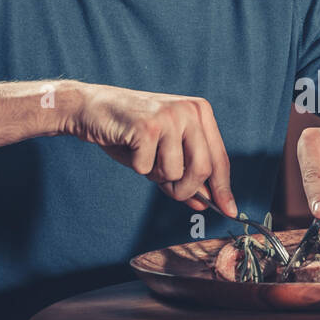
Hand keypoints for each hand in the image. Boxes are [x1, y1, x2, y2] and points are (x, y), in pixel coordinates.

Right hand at [64, 83, 235, 215]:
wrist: (91, 109)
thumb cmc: (129, 131)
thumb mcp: (164, 152)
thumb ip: (186, 174)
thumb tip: (205, 203)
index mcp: (200, 112)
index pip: (220, 158)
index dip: (222, 188)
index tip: (228, 210)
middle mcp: (189, 111)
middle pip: (203, 169)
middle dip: (184, 189)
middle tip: (167, 189)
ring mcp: (170, 117)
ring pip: (174, 173)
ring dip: (154, 175)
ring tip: (142, 154)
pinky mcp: (148, 127)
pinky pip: (148, 169)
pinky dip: (136, 166)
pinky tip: (129, 146)